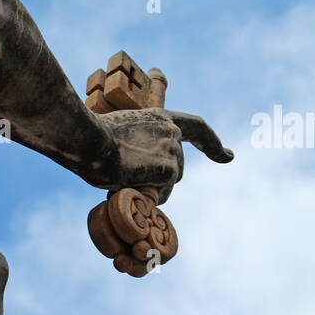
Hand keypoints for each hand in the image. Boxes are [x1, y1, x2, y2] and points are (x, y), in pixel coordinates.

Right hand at [97, 108, 232, 202]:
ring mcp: (173, 150)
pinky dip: (148, 196)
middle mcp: (172, 131)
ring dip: (150, 188)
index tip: (228, 156)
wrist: (86, 138)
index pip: (197, 128)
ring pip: (169, 183)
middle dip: (159, 181)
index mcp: (160, 117)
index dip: (213, 144)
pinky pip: (163, 194)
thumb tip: (134, 174)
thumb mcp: (119, 136)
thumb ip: (137, 149)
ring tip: (123, 177)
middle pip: (177, 168)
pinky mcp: (170, 169)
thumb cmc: (90, 138)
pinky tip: (130, 185)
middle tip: (129, 180)